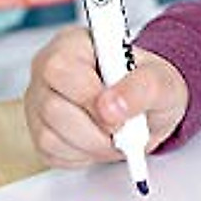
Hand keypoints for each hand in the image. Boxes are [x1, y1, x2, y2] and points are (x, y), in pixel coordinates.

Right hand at [24, 27, 189, 168]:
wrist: (148, 109)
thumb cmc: (148, 87)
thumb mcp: (162, 82)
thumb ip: (142, 88)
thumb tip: (111, 107)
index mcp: (73, 44)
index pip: (60, 68)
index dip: (89, 97)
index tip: (119, 115)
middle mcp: (48, 69)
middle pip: (52, 108)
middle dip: (95, 130)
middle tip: (123, 130)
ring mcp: (38, 101)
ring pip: (49, 137)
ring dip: (91, 147)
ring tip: (114, 136)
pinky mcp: (38, 131)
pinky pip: (51, 154)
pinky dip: (81, 156)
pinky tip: (97, 142)